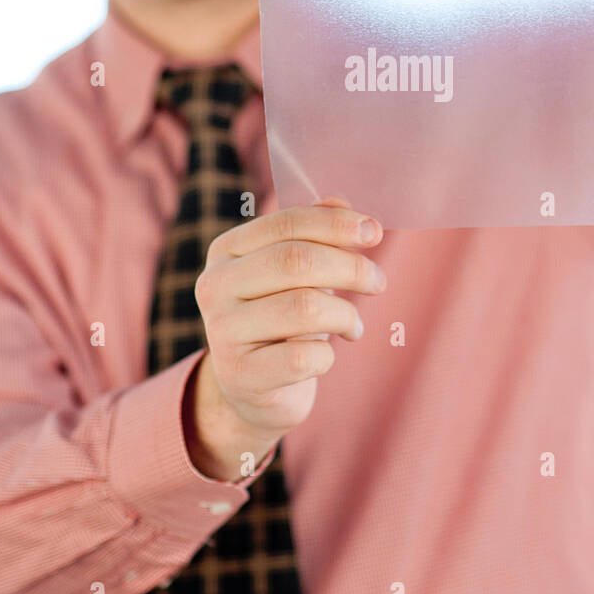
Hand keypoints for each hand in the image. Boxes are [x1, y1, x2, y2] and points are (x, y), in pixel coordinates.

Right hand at [187, 196, 385, 477]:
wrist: (251, 390)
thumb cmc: (278, 320)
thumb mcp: (291, 275)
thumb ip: (313, 235)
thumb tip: (343, 202)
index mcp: (225, 251)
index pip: (285, 224)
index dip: (335, 224)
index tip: (374, 232)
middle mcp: (215, 286)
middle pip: (296, 261)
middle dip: (351, 267)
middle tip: (378, 282)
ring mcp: (223, 332)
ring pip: (305, 308)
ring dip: (345, 315)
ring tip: (353, 326)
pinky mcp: (242, 375)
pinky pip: (304, 356)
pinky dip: (328, 355)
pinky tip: (327, 355)